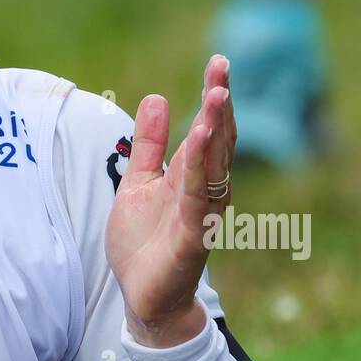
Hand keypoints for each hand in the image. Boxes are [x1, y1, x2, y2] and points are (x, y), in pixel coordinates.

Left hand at [105, 55, 236, 346]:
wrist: (144, 298)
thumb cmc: (144, 243)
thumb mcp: (138, 184)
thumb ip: (148, 145)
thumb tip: (155, 97)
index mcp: (192, 176)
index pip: (208, 129)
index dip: (213, 97)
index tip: (218, 62)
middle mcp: (204, 191)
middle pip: (217, 141)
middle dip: (219, 105)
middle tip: (222, 68)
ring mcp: (201, 214)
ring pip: (212, 166)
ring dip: (215, 132)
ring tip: (216, 97)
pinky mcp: (193, 238)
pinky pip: (197, 199)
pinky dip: (198, 172)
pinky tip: (199, 145)